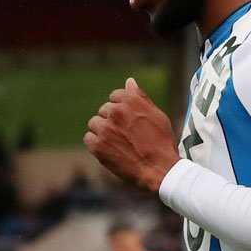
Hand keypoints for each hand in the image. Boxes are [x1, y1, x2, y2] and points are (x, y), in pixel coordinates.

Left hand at [84, 78, 178, 192]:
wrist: (159, 169)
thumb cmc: (161, 142)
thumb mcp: (156, 115)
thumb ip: (140, 97)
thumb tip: (129, 81)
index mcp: (130, 100)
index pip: (115, 96)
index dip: (122, 109)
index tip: (129, 121)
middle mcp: (115, 111)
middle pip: (104, 110)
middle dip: (112, 120)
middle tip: (126, 135)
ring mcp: (105, 128)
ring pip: (95, 123)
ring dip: (103, 131)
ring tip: (118, 143)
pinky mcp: (98, 145)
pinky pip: (88, 137)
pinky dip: (96, 143)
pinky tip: (109, 149)